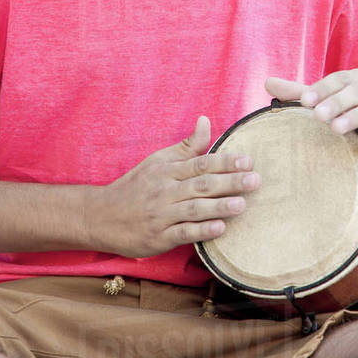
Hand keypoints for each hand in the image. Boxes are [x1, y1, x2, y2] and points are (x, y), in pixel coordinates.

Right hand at [90, 116, 259, 257]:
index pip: (201, 163)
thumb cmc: (136, 186)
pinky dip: (202, 231)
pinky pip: (183, 233)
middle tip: (255, 180)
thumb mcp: (158, 161)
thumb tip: (206, 120)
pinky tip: (220, 229)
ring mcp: (162, 215)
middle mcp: (165, 190)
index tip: (248, 160)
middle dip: (230, 182)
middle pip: (201, 184)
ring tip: (243, 204)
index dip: (225, 161)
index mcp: (167, 170)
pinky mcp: (159, 237)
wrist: (102, 216)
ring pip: (194, 209)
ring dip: (219, 206)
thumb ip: (187, 145)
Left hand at [265, 70, 357, 161]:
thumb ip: (302, 94)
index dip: (322, 88)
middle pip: (355, 90)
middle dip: (335, 102)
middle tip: (316, 116)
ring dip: (355, 116)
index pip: (339, 79)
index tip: (303, 102)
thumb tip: (267, 81)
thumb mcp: (331, 107)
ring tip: (336, 128)